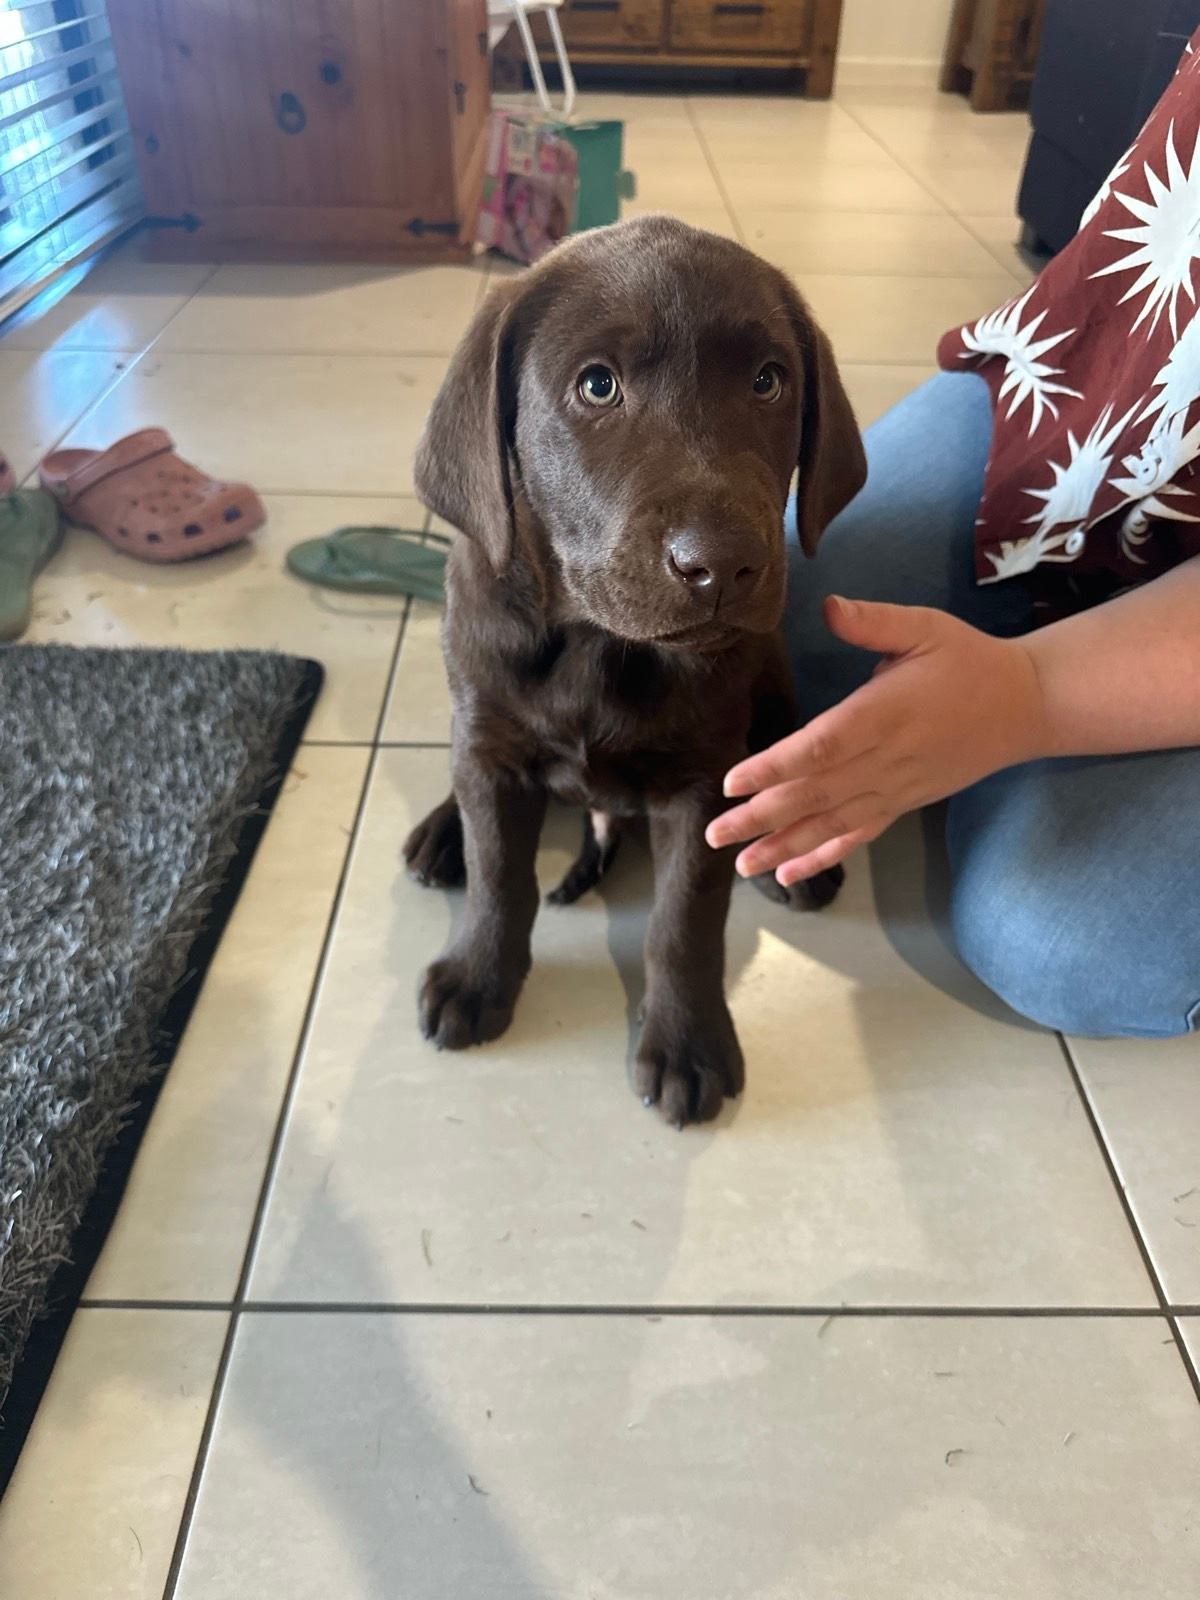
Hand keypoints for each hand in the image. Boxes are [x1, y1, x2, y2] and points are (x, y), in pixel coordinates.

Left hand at [706, 596, 1046, 884]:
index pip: (821, 748)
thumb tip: (829, 605)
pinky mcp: (902, 803)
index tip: (733, 782)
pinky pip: (858, 835)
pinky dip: (823, 856)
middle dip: (761, 817)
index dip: (776, 768)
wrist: (1024, 707)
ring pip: (831, 823)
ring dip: (783, 846)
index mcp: (883, 714)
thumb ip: (875, 622)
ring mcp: (894, 788)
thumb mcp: (925, 628)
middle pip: (815, 794)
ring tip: (741, 866)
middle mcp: (885, 759)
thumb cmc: (967, 660)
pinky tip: (789, 874)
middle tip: (713, 834)